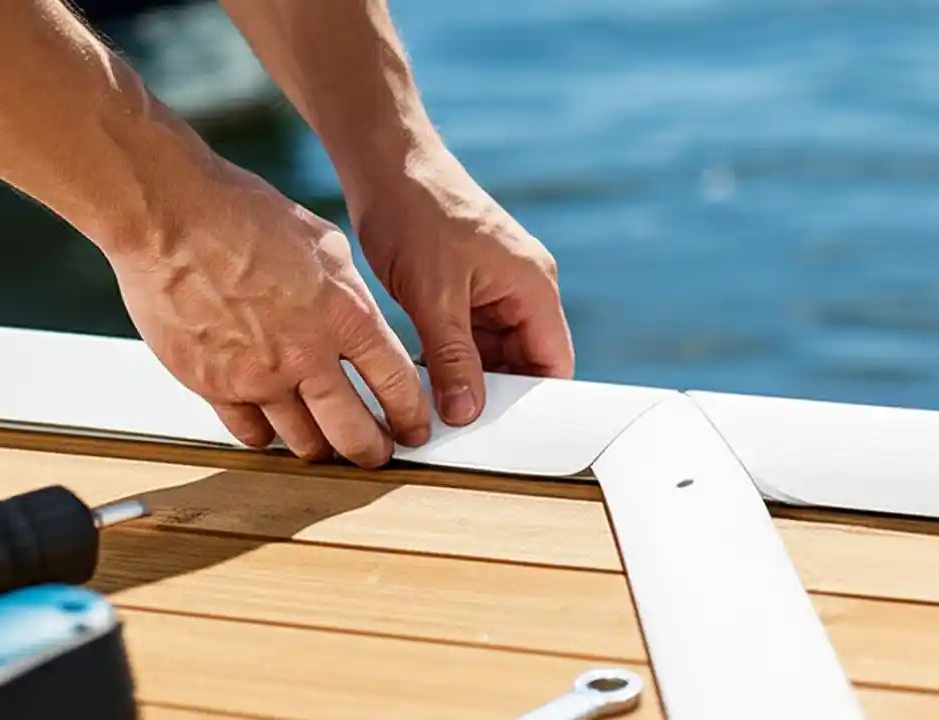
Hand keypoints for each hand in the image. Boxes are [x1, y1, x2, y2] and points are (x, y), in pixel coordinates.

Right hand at [107, 161, 430, 467]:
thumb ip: (347, 295)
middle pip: (353, 433)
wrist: (171, 217)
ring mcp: (257, 375)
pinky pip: (249, 433)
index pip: (397, 386)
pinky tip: (271, 424)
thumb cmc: (243, 216)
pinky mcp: (213, 385)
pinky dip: (265, 434)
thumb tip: (361, 325)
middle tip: (376, 453)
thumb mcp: (325, 244)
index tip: (412, 428)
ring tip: (324, 440)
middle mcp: (306, 354)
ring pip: (302, 442)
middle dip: (373, 450)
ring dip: (319, 446)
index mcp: (344, 314)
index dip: (411, 417)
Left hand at [350, 146, 574, 426]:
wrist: (386, 163)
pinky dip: (447, 360)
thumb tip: (465, 413)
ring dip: (463, 380)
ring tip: (432, 408)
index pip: (553, 363)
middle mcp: (522, 291)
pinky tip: (419, 378)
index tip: (504, 438)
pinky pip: (466, 340)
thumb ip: (452, 358)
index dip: (535, 403)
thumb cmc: (416, 213)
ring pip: (490, 356)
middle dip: (492, 396)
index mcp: (533, 287)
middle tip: (457, 430)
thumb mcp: (434, 295)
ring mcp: (494, 290)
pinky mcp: (465, 289)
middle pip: (523, 364)